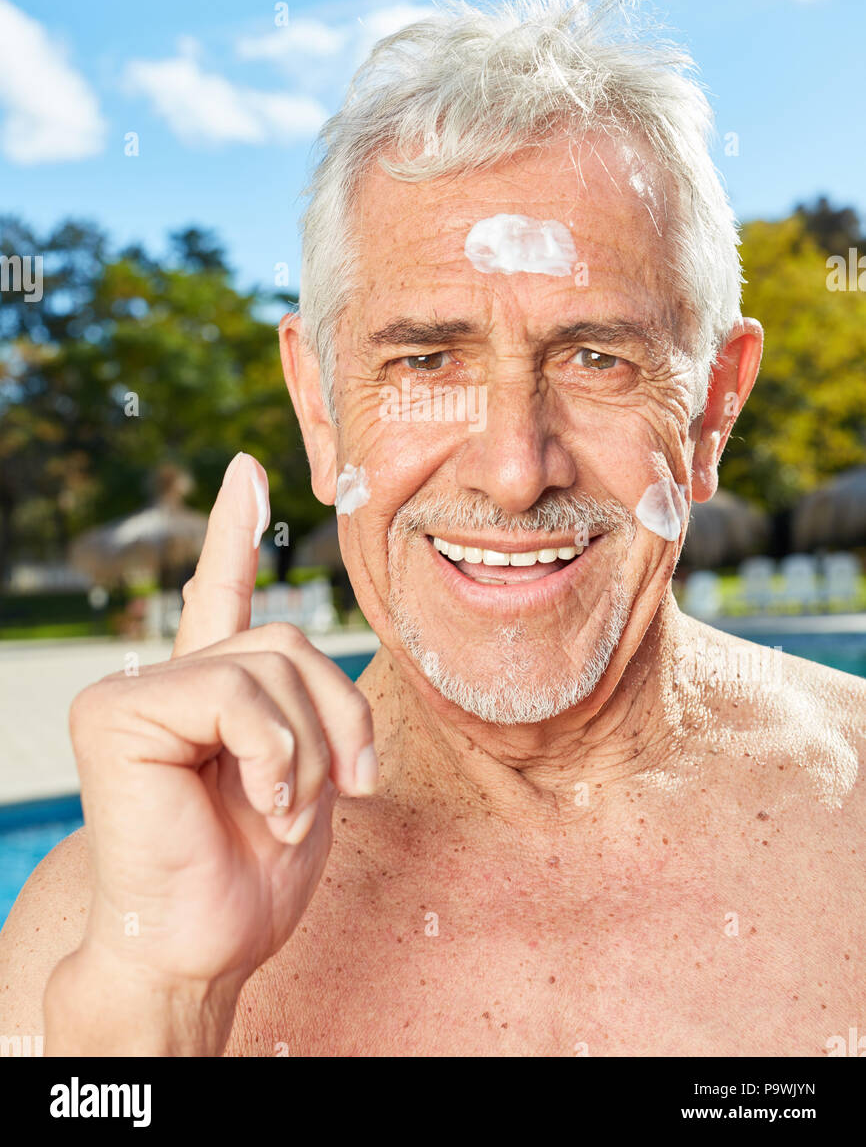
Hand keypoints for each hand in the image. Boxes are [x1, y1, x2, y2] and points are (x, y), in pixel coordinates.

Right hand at [65, 453, 375, 1004]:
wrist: (203, 949)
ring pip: (270, 665)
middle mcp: (167, 681)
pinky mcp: (115, 713)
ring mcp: (133, 693)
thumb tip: (303, 648)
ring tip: (284, 810)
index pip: (222, 597)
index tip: (244, 472)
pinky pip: (235, 693)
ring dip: (308, 751)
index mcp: (210, 694)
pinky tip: (260, 800)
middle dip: (337, 720)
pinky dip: (274, 754)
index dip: (233, 534)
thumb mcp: (309, 771)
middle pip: (290, 641)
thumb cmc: (253, 875)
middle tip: (337, 795)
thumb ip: (301, 701)